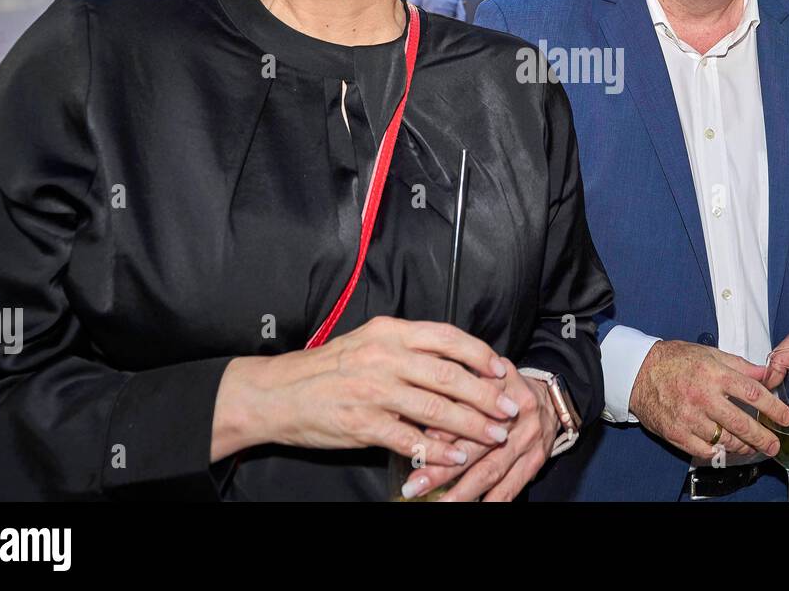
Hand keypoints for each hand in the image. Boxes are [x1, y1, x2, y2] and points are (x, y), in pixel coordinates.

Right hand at [210, 316, 516, 466]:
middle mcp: (385, 357)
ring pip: (436, 409)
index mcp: (390, 332)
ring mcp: (374, 391)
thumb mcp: (368, 341)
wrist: (278, 392)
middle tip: (510, 409)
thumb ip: (408, 346)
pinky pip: (410, 438)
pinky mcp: (364, 424)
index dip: (480, 354)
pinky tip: (457, 457)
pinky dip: (438, 450)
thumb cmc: (327, 368)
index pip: (447, 337)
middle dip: (487, 395)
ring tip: (495, 435)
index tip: (502, 369)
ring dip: (472, 425)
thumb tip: (453, 358)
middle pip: (450, 375)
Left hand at [428, 359, 558, 501]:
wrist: (551, 399)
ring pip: (492, 469)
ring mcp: (527, 440)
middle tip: (415, 483)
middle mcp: (515, 413)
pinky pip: (512, 486)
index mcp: (501, 384)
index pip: (470, 406)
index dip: (444, 428)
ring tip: (440, 503)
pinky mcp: (534, 461)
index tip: (419, 443)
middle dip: (444, 468)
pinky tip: (473, 508)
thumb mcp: (487, 373)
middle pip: (477, 444)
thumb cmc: (507, 388)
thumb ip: (459, 386)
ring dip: (463, 491)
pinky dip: (492, 501)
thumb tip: (420, 410)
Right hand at [629, 340, 788, 460]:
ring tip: (751, 447)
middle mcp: (703, 397)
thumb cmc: (675, 360)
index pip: (752, 393)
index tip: (785, 417)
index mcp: (714, 374)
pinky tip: (724, 448)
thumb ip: (739, 365)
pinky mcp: (677, 433)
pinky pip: (704, 450)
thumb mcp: (709, 353)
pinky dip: (717, 452)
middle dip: (763, 438)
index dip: (773, 407)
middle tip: (774, 445)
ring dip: (743, 447)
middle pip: (742, 424)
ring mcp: (689, 417)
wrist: (639, 371)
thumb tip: (766, 373)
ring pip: (725, 440)